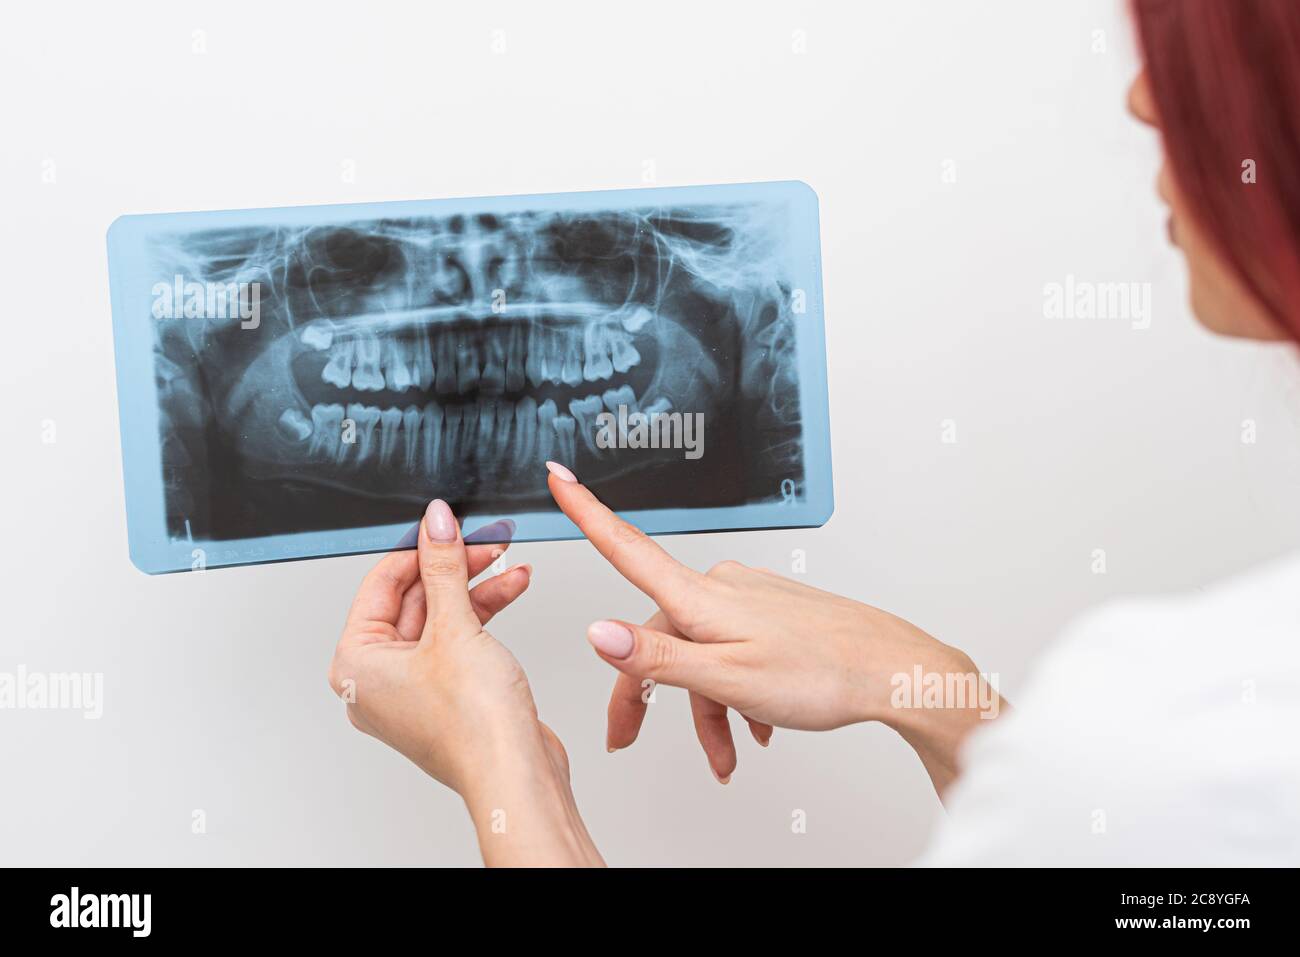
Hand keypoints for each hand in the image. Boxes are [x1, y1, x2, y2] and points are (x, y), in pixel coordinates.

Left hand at [328, 499, 602, 865]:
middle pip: (413, 600)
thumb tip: (435, 524)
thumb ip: (444, 567)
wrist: (516, 774)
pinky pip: (457, 641)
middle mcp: (378, 680)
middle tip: (485, 541)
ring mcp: (413, 691)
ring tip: (508, 565)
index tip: (445, 524)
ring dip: (476, 589)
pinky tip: (510, 590)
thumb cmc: (474, 726)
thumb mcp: (455, 627)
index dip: (418, 549)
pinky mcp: (447, 696)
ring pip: (440, 619)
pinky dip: (482, 616)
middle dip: (455, 567)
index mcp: (357, 664)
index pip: (381, 585)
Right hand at [546, 466, 1002, 795]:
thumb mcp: (727, 677)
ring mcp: (747, 599)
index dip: (586, 510)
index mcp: (700, 597)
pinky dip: (733, 693)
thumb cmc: (823, 672)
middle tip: (627, 738)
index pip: (627, 546)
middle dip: (645, 691)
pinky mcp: (770, 613)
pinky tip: (755, 727)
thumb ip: (657, 657)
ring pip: (699, 653)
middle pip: (658, 634)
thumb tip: (599, 632)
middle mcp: (719, 587)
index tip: (559, 475)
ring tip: (727, 754)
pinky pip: (731, 653)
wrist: (893, 670)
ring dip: (704, 707)